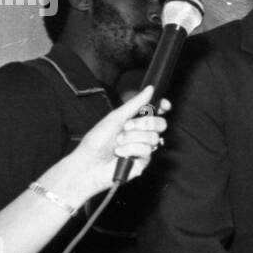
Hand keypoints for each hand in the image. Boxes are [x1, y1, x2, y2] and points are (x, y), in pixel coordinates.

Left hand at [59, 85, 170, 200]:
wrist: (89, 163)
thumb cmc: (97, 141)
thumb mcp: (115, 117)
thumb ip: (135, 103)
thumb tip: (150, 89)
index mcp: (135, 120)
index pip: (157, 112)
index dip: (163, 107)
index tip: (163, 105)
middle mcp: (141, 134)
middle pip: (160, 124)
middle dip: (144, 123)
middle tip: (127, 127)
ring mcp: (143, 147)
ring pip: (153, 137)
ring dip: (132, 138)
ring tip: (118, 143)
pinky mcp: (143, 161)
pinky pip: (147, 150)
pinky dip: (131, 149)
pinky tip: (120, 153)